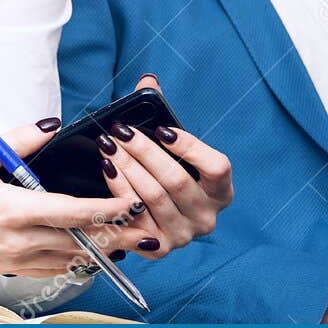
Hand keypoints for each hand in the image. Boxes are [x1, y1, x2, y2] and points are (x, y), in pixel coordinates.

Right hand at [0, 118, 151, 286]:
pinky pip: (53, 268)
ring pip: (72, 258)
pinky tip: (87, 250)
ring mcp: (14, 259)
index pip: (73, 212)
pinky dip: (75, 260)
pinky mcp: (7, 268)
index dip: (109, 209)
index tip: (133, 201)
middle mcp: (18, 240)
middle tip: (148, 225)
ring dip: (102, 249)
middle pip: (82, 241)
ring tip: (128, 238)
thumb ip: (17, 141)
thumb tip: (50, 125)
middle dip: (119, 234)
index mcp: (11, 209)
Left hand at [97, 76, 233, 258]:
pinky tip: (106, 170)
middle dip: (144, 152)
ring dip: (127, 168)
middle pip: (176, 180)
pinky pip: (134, 216)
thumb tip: (148, 80)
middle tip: (119, 132)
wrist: (146, 215)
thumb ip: (160, 113)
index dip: (190, 147)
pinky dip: (118, 191)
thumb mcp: (166, 148)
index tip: (162, 128)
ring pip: (152, 197)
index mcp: (220, 191)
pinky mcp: (158, 248)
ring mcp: (184, 235)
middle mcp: (207, 217)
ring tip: (107, 146)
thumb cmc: (161, 173)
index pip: (217, 167)